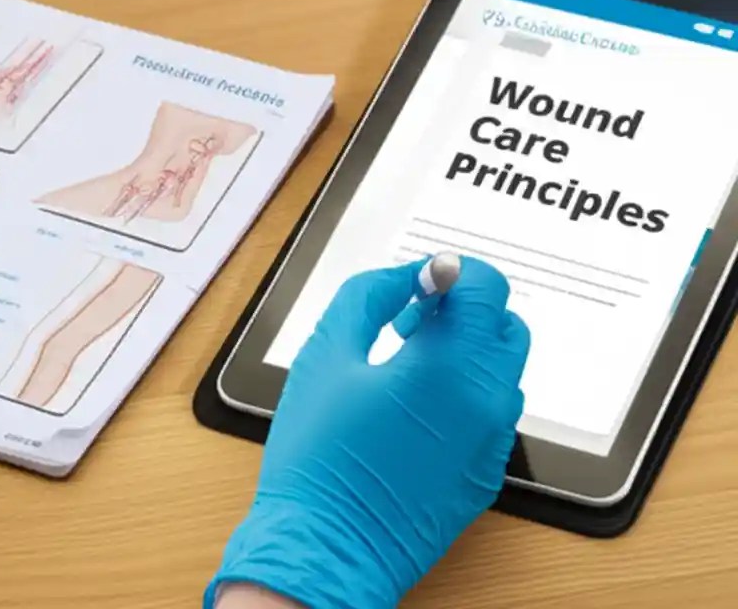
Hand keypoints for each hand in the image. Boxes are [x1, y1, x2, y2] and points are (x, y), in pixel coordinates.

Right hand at [207, 257, 528, 607]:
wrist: (324, 548)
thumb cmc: (318, 463)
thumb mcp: (325, 355)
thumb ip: (367, 297)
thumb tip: (403, 278)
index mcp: (451, 367)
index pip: (487, 286)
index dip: (449, 273)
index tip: (417, 283)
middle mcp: (487, 403)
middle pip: (503, 325)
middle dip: (461, 312)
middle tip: (408, 324)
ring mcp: (492, 444)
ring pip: (500, 372)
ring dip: (463, 354)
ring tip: (403, 371)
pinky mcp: (484, 476)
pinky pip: (490, 417)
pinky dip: (462, 398)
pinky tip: (410, 414)